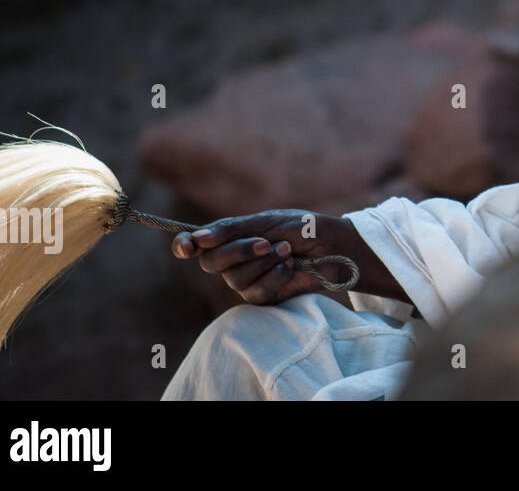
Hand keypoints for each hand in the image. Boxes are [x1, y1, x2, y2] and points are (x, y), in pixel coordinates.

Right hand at [171, 209, 376, 304]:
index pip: (195, 244)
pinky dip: (275, 277)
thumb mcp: (266, 222)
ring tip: (287, 251)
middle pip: (211, 263)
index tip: (186, 247)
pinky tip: (290, 267)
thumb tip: (197, 240)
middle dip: (238, 251)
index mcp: (230, 237)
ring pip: (234, 279)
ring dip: (264, 262)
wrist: (334, 245)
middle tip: (266, 242)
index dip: (184, 245)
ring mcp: (246, 280)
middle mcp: (233, 260)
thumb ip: (231, 230)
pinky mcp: (263, 297)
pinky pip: (255, 293)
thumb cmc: (301, 229)